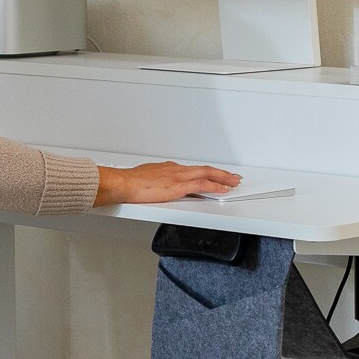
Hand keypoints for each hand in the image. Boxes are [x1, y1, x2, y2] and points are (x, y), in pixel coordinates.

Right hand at [95, 160, 242, 204]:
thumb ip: (156, 181)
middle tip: (232, 176)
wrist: (125, 183)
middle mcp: (176, 170)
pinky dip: (215, 187)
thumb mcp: (146, 178)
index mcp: (169, 169)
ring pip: (207, 174)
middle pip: (204, 169)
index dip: (206, 173)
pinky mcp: (179, 186)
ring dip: (222, 178)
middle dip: (220, 173)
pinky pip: (202, 185)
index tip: (213, 175)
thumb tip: (157, 184)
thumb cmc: (130, 182)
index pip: (192, 170)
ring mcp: (179, 177)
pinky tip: (223, 189)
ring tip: (233, 181)